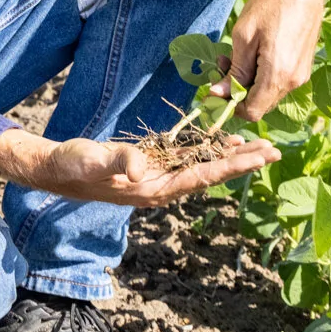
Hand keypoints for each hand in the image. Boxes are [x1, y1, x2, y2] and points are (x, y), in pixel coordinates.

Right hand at [0, 128, 278, 207]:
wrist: (55, 170)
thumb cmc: (72, 165)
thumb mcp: (93, 159)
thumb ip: (118, 161)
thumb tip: (141, 166)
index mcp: (155, 188)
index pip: (204, 176)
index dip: (235, 165)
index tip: (262, 155)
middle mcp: (162, 186)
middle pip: (211, 173)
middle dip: (243, 161)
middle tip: (276, 149)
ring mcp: (157, 178)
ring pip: (202, 167)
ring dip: (229, 156)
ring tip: (256, 145)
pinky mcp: (150, 167)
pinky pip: (186, 159)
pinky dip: (206, 150)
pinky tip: (220, 143)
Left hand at [215, 0, 324, 121]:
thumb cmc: (271, 7)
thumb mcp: (244, 37)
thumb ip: (234, 71)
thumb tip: (218, 95)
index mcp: (277, 75)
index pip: (252, 112)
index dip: (231, 106)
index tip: (215, 90)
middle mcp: (293, 81)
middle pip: (260, 104)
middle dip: (237, 90)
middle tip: (221, 65)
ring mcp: (301, 75)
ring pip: (268, 93)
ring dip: (248, 81)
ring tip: (233, 55)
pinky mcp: (303, 67)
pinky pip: (279, 82)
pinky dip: (262, 74)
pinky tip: (252, 53)